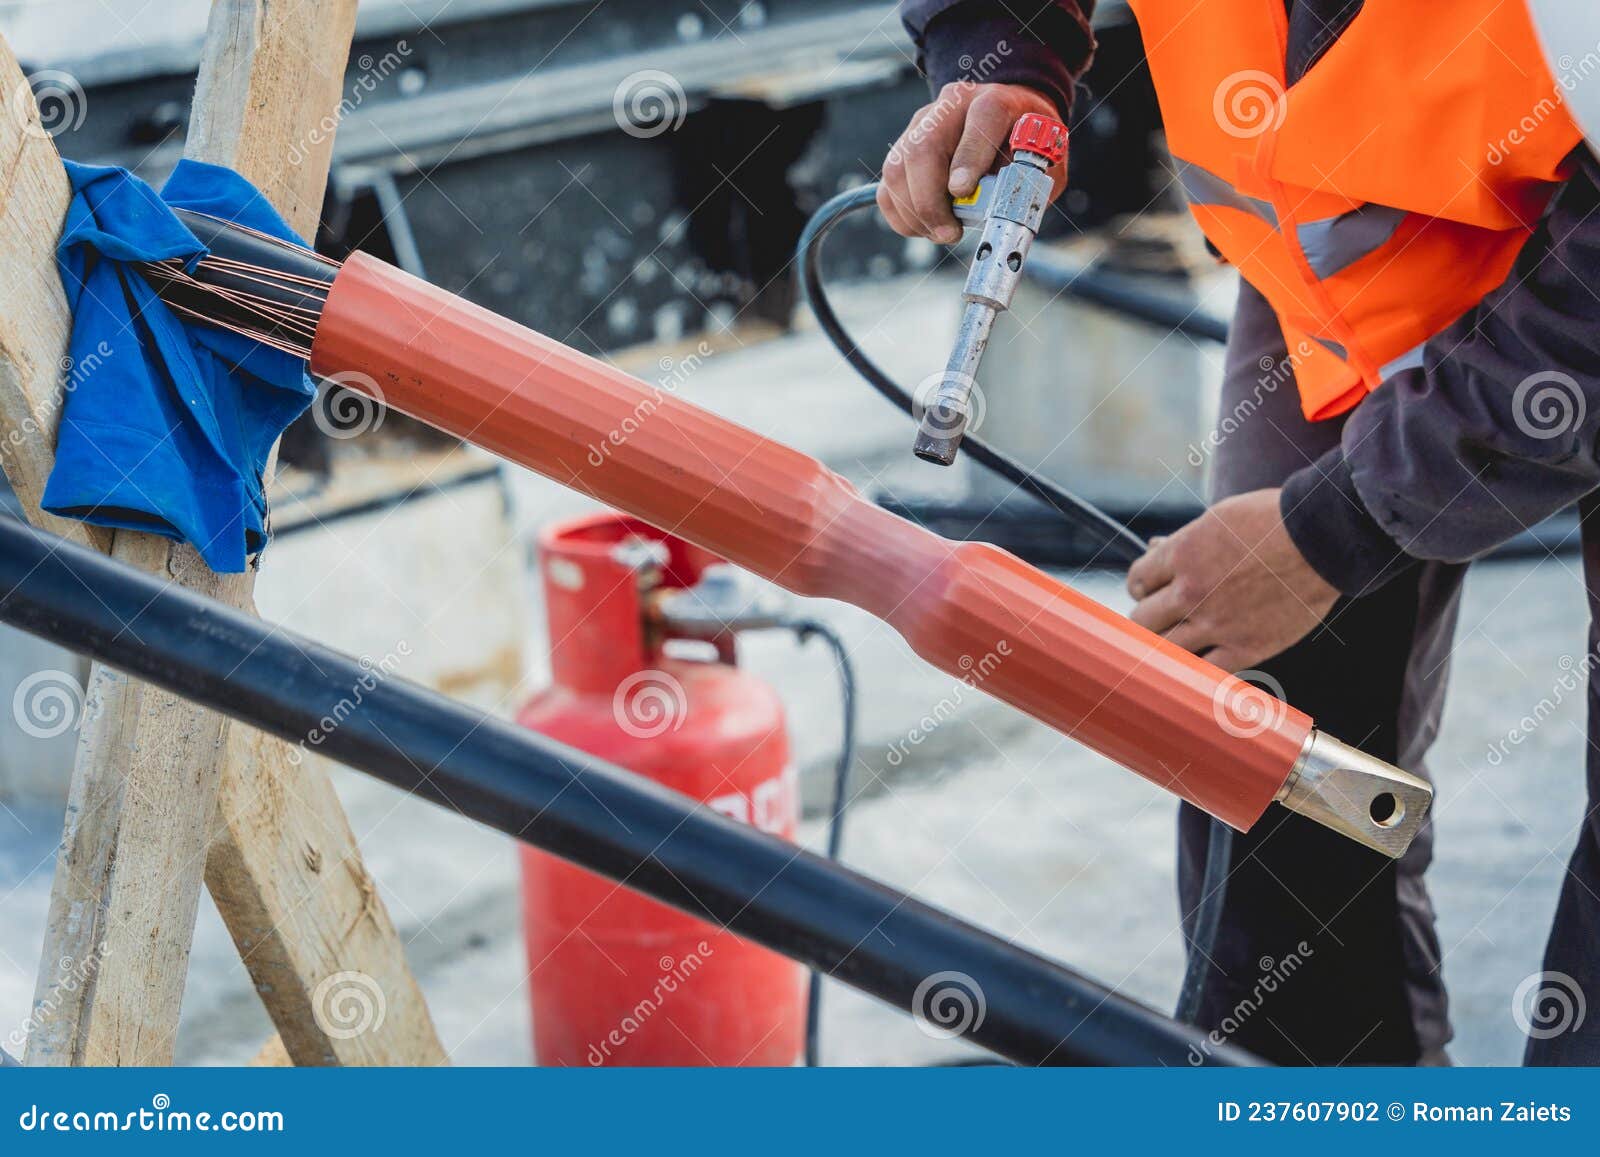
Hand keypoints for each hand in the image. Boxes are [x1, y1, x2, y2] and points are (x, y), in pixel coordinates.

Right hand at [877, 82, 1066, 244]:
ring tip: (940, 233)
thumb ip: (1028, 182)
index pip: (981, 120)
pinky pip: (888, 185)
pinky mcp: (903, 147)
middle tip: (948, 233)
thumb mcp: (1043, 160)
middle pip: (923, 148)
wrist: (1008, 118)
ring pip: (897, 169)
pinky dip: (901, 214)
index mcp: (995, 102)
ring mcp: (921, 125)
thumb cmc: (1026, 144)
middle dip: (930, 200)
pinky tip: (923, 227)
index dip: (968, 158)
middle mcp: (951, 107)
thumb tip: (1002, 212)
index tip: (962, 192)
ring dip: (914, 212)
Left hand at [1125, 489, 1338, 672]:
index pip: (1136, 582)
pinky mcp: (1247, 648)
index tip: (1151, 591)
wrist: (1324, 539)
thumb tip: (1154, 547)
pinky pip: (1207, 670)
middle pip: (1143, 620)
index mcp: (1181, 555)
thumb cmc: (1273, 520)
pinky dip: (1201, 667)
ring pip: (1166, 649)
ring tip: (1178, 640)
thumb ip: (1182, 541)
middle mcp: (1191, 592)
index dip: (1141, 587)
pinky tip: (1204, 660)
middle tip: (1161, 617)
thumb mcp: (1218, 519)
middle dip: (1149, 617)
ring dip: (1167, 645)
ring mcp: (1217, 623)